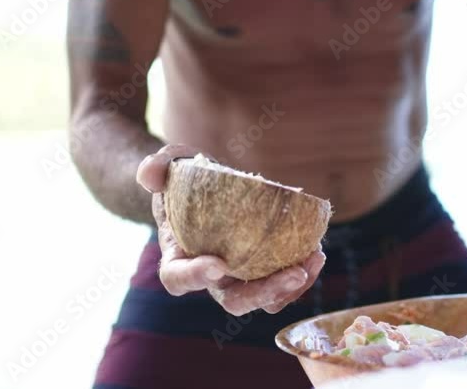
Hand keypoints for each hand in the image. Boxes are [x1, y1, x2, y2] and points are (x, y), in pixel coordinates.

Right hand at [136, 144, 325, 315]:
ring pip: (264, 299)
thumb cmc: (183, 178)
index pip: (178, 279)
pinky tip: (316, 251)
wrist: (205, 188)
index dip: (195, 276)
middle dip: (262, 294)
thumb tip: (149, 174)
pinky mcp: (262, 268)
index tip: (218, 263)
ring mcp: (239, 276)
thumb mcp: (167, 166)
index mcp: (178, 258)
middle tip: (292, 275)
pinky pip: (282, 282)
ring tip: (312, 261)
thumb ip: (156, 166)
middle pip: (232, 301)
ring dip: (291, 288)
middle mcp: (210, 276)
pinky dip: (302, 271)